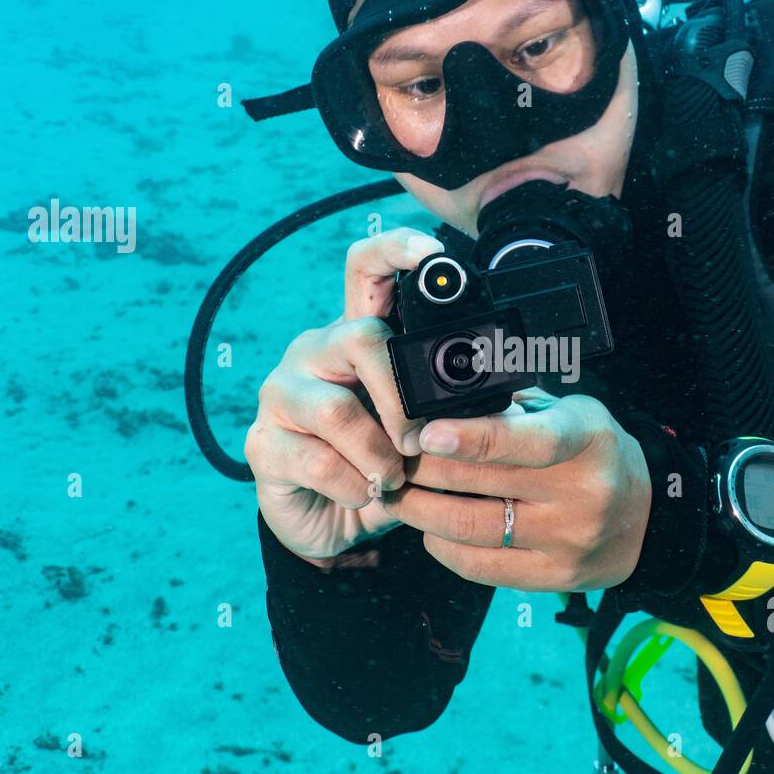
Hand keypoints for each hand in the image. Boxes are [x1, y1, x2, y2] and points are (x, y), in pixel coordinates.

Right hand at [244, 228, 443, 566]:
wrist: (336, 523)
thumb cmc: (387, 465)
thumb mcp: (426, 432)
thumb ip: (452, 407)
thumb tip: (510, 400)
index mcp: (358, 338)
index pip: (366, 270)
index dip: (396, 251)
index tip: (433, 255)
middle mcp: (315, 352)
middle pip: (359, 337)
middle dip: (402, 399)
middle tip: (417, 443)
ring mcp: (282, 394)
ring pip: (335, 409)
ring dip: (377, 455)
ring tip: (391, 479)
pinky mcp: (263, 443)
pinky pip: (317, 461)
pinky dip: (354, 488)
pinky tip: (361, 495)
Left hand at [381, 389, 652, 590]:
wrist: (647, 518)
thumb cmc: (593, 452)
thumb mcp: (572, 413)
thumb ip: (518, 409)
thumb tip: (447, 399)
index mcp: (586, 439)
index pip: (526, 441)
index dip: (471, 438)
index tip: (425, 434)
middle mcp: (581, 492)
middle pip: (481, 484)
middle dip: (423, 470)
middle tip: (389, 457)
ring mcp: (568, 540)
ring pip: (471, 528)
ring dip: (419, 510)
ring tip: (394, 494)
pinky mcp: (555, 578)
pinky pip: (481, 566)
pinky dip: (443, 546)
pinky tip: (428, 529)